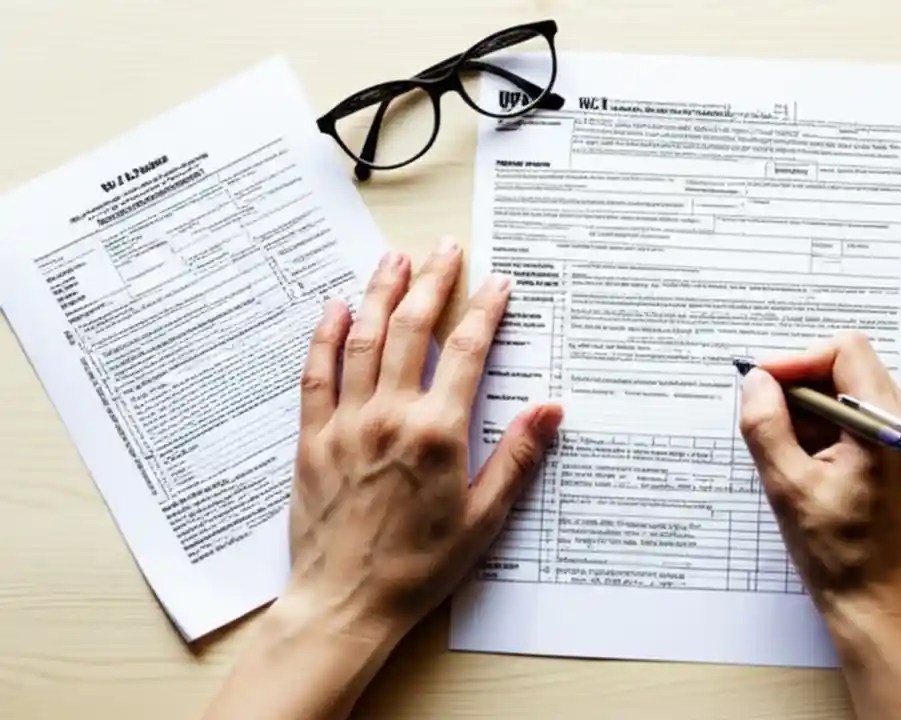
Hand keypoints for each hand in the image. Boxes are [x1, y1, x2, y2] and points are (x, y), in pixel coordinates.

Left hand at [282, 241, 562, 638]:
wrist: (347, 603)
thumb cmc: (420, 568)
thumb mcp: (485, 518)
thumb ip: (517, 457)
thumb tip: (551, 408)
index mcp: (437, 434)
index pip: (465, 352)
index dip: (485, 310)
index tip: (498, 282)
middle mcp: (390, 417)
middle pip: (412, 330)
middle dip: (432, 282)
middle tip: (445, 248)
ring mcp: (346, 423)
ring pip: (364, 339)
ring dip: (381, 293)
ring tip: (396, 258)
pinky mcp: (312, 439)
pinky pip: (317, 374)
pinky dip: (326, 335)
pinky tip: (336, 307)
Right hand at [738, 331, 900, 622]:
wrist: (875, 602)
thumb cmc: (837, 554)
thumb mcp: (787, 486)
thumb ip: (767, 425)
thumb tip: (756, 381)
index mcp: (889, 426)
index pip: (846, 351)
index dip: (798, 359)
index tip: (762, 382)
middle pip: (850, 368)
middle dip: (801, 385)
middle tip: (764, 413)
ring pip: (852, 391)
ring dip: (812, 408)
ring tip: (785, 446)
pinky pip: (861, 416)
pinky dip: (827, 426)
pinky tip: (806, 459)